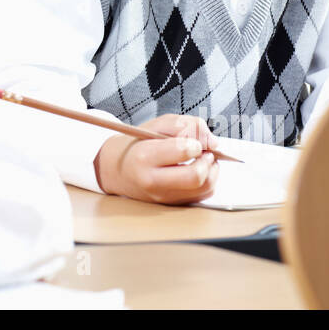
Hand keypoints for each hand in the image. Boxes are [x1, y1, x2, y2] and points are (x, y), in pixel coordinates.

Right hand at [94, 113, 220, 204]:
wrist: (116, 169)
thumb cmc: (136, 144)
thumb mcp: (156, 125)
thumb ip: (185, 125)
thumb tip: (213, 142)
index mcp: (144, 156)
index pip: (183, 150)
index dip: (196, 142)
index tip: (194, 139)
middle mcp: (153, 180)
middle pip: (196, 176)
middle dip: (208, 160)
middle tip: (206, 151)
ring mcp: (163, 196)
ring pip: (204, 188)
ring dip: (212, 171)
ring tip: (204, 159)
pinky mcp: (171, 204)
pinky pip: (202, 196)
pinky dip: (208, 181)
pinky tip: (199, 170)